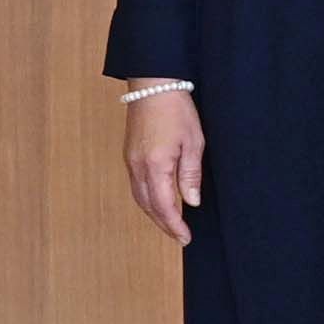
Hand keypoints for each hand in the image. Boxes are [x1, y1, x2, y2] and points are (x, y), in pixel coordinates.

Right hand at [123, 89, 205, 243]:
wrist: (152, 86)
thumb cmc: (176, 110)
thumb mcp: (194, 143)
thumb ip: (190, 175)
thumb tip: (191, 201)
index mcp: (155, 165)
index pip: (163, 205)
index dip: (174, 225)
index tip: (185, 237)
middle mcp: (137, 166)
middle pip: (147, 206)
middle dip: (164, 224)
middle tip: (180, 236)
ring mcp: (130, 161)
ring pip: (139, 197)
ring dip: (154, 214)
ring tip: (170, 224)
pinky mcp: (129, 155)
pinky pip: (135, 185)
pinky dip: (147, 199)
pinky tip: (158, 201)